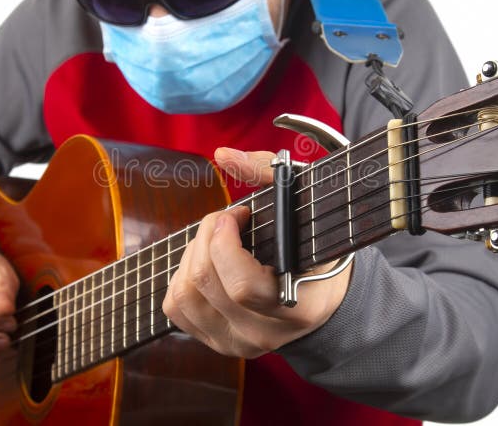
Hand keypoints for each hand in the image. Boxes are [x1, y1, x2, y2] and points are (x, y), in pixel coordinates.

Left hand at [162, 148, 351, 357]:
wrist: (322, 296)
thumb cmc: (314, 242)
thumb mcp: (305, 204)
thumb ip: (268, 172)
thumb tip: (223, 154)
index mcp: (296, 307)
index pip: (242, 288)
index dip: (225, 243)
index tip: (238, 214)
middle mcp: (264, 333)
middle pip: (206, 283)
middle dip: (206, 236)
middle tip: (225, 219)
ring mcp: (237, 342)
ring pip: (184, 295)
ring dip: (191, 254)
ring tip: (215, 239)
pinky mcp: (215, 341)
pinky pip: (175, 308)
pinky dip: (181, 276)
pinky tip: (206, 261)